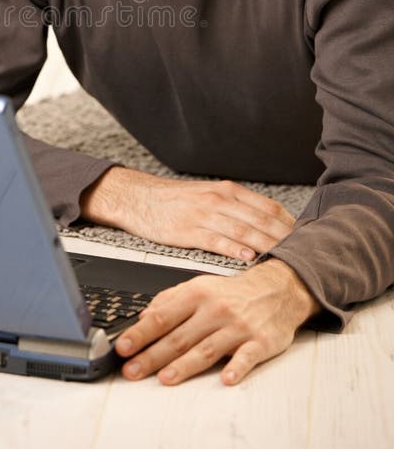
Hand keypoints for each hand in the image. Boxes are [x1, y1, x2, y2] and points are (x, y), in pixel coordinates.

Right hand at [80, 167, 294, 260]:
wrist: (141, 198)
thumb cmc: (176, 201)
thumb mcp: (209, 196)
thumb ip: (236, 207)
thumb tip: (265, 224)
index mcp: (228, 191)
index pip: (267, 207)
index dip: (289, 223)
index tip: (307, 238)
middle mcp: (220, 200)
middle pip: (261, 219)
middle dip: (285, 237)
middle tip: (305, 253)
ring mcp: (205, 215)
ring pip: (244, 230)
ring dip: (267, 244)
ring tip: (286, 258)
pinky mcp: (189, 231)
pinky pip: (217, 240)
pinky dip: (235, 249)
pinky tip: (249, 258)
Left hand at [115, 258, 319, 385]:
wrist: (277, 289)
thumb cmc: (233, 292)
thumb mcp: (199, 286)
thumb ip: (170, 300)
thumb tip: (144, 316)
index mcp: (197, 295)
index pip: (162, 317)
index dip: (140, 333)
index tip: (122, 347)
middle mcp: (215, 310)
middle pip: (179, 337)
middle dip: (152, 356)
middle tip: (132, 371)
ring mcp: (238, 327)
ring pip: (207, 349)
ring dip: (184, 365)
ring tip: (165, 378)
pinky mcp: (260, 342)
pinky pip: (247, 357)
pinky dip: (237, 367)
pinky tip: (226, 379)